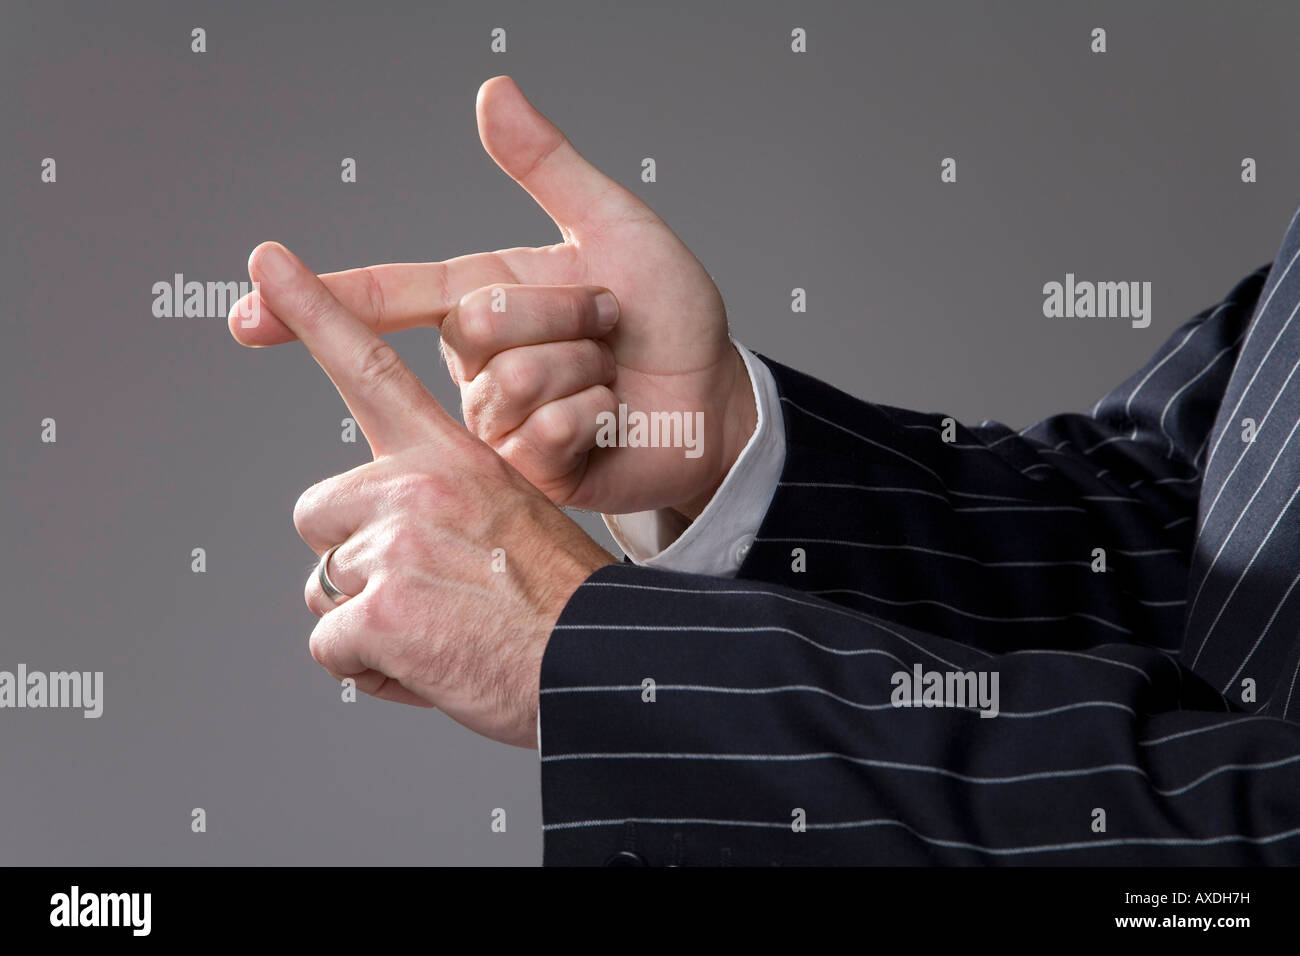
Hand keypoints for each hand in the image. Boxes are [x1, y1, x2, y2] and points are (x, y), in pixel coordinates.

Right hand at [229, 75, 755, 520]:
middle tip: (608, 322)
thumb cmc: (667, 312)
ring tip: (613, 369)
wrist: (715, 395)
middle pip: (475, 327)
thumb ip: (548, 165)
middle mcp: (479, 362)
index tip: (244, 310)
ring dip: (587, 364)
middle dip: (563, 312)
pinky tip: (614, 413)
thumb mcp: (613, 226)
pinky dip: (596, 412)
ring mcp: (501, 423)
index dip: (315, 301)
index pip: (385, 295)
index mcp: (482, 297)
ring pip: (511, 384)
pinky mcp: (530, 472)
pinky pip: (541, 436)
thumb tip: (491, 92)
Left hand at [242, 240, 614, 748]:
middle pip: (319, 513)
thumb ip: (435, 504)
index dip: (314, 310)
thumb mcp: (511, 518)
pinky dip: (370, 670)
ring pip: (323, 586)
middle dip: (354, 559)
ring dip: (367, 620)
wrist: (593, 664)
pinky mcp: (379, 610)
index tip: (266, 260)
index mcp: (452, 457)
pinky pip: (330, 647)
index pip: (372, 368)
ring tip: (440, 631)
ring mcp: (393, 545)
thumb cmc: (558, 604)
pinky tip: (430, 665)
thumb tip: (370, 541)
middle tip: (427, 590)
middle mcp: (416, 486)